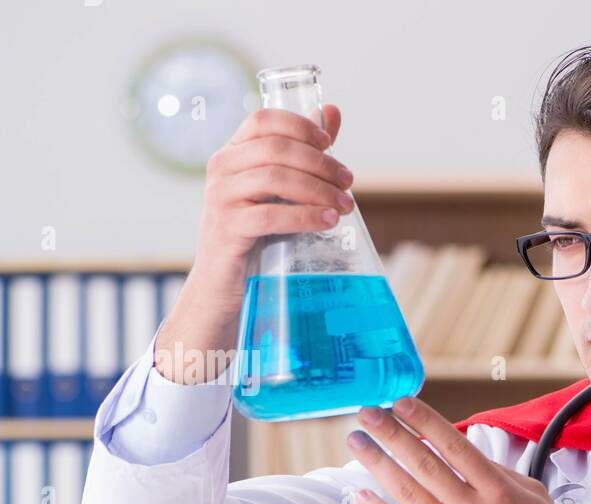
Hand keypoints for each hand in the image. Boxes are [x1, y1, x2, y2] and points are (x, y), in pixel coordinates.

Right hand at [154, 105, 353, 382]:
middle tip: (349, 183)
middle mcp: (221, 169)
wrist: (224, 285)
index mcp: (233, 153)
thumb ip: (303, 152)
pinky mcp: (227, 230)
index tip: (330, 144)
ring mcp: (220, 198)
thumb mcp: (278, 191)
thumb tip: (331, 111)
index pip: (263, 120)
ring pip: (275, 179)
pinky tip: (328, 222)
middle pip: (276, 149)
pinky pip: (271, 215)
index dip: (299, 126)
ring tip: (345, 206)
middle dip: (320, 164)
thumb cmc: (256, 235)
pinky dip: (305, 216)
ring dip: (318, 190)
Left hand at [344, 397, 590, 503]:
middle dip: (391, 434)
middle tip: (368, 414)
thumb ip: (502, 474)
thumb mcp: (537, 498)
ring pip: (408, 494)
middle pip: (423, 463)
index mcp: (499, 491)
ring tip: (358, 444)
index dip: (424, 421)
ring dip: (378, 464)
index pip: (453, 445)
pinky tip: (362, 495)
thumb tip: (468, 456)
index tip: (402, 404)